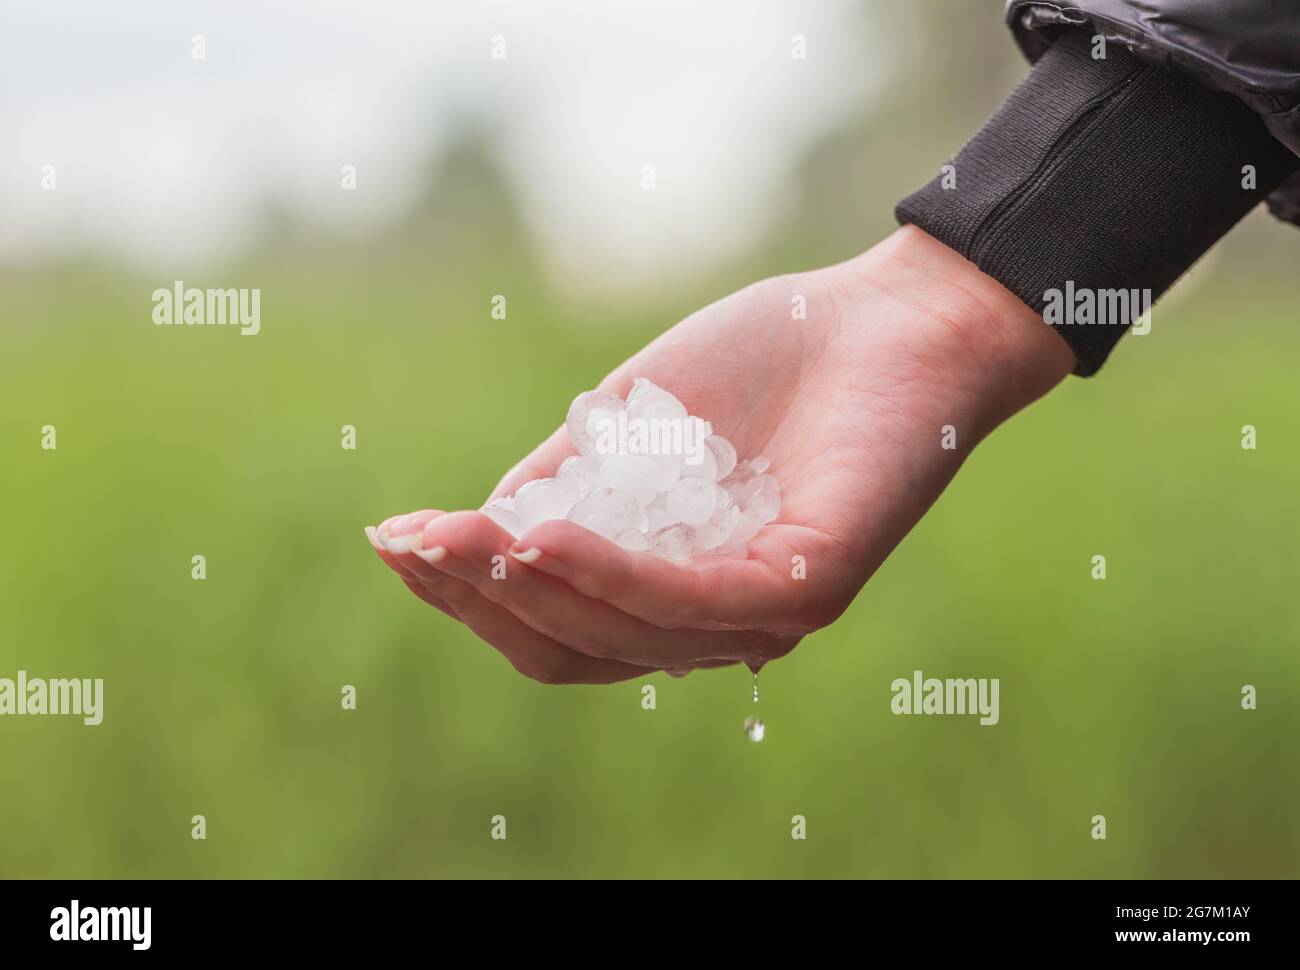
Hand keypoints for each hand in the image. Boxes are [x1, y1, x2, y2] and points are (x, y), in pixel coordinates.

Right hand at [366, 226, 1074, 682]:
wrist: (888, 318)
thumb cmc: (764, 365)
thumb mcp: (630, 424)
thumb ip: (559, 483)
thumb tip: (464, 534)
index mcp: (667, 593)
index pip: (552, 625)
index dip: (467, 593)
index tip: (395, 538)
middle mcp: (712, 623)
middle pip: (573, 650)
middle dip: (481, 600)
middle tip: (413, 542)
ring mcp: (763, 616)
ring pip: (622, 637)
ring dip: (532, 590)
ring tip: (464, 541)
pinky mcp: (809, 588)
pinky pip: (691, 599)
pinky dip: (609, 573)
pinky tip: (544, 537)